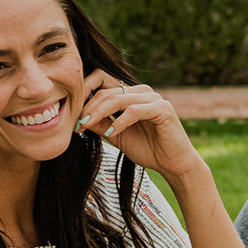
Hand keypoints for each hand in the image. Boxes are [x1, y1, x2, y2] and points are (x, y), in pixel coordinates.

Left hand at [76, 72, 206, 184]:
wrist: (174, 165)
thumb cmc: (149, 150)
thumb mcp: (117, 136)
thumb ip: (101, 124)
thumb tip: (78, 118)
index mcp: (132, 95)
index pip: (104, 82)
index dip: (86, 92)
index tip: (73, 112)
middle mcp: (143, 92)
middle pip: (108, 90)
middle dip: (89, 106)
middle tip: (77, 122)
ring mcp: (154, 98)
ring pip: (118, 98)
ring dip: (99, 112)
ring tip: (87, 125)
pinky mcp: (162, 109)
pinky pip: (134, 111)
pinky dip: (120, 121)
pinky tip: (111, 133)